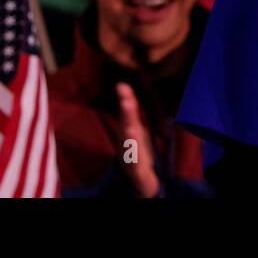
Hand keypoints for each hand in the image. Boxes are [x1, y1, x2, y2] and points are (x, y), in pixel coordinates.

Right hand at [114, 83, 159, 197]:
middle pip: (127, 126)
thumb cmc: (132, 144)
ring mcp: (130, 154)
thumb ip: (128, 105)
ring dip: (131, 137)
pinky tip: (136, 157)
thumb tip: (121, 84)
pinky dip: (135, 161)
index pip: (128, 112)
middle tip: (126, 102)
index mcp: (128, 128)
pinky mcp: (136, 168)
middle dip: (127, 115)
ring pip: (130, 146)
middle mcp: (126, 139)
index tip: (122, 86)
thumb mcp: (131, 124)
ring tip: (131, 128)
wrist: (135, 173)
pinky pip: (136, 164)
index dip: (126, 99)